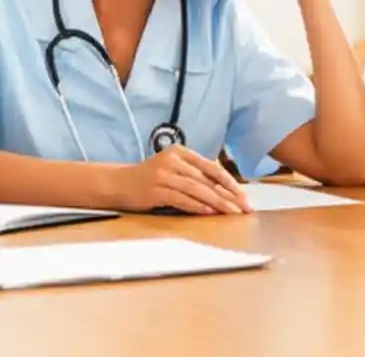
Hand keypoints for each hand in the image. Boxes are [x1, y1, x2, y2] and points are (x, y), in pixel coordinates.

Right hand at [115, 145, 250, 214]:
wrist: (120, 183)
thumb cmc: (151, 178)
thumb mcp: (173, 168)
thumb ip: (194, 173)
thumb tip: (226, 188)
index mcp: (180, 151)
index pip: (211, 167)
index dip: (230, 182)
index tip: (243, 196)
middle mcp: (172, 160)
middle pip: (207, 179)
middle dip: (228, 195)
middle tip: (244, 208)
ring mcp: (163, 174)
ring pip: (197, 189)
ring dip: (217, 203)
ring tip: (232, 213)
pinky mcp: (155, 190)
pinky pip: (182, 199)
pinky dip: (197, 206)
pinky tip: (210, 212)